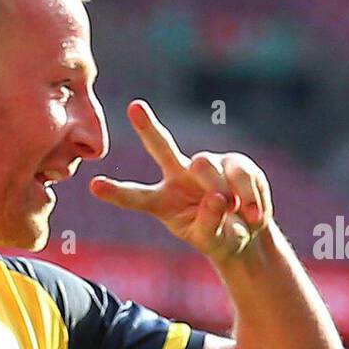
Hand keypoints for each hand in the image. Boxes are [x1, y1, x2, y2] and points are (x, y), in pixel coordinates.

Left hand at [91, 101, 272, 262]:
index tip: (94, 186)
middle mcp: (179, 177)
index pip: (136, 197)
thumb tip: (218, 197)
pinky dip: (252, 197)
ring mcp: (206, 166)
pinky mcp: (233, 162)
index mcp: (162, 202)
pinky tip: (255, 214)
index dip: (117, 192)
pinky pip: (241, 174)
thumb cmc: (220, 239)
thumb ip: (210, 223)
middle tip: (135, 107)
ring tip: (245, 217)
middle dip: (148, 127)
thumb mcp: (212, 241)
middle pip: (162, 148)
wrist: (249, 235)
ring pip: (207, 167)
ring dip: (228, 194)